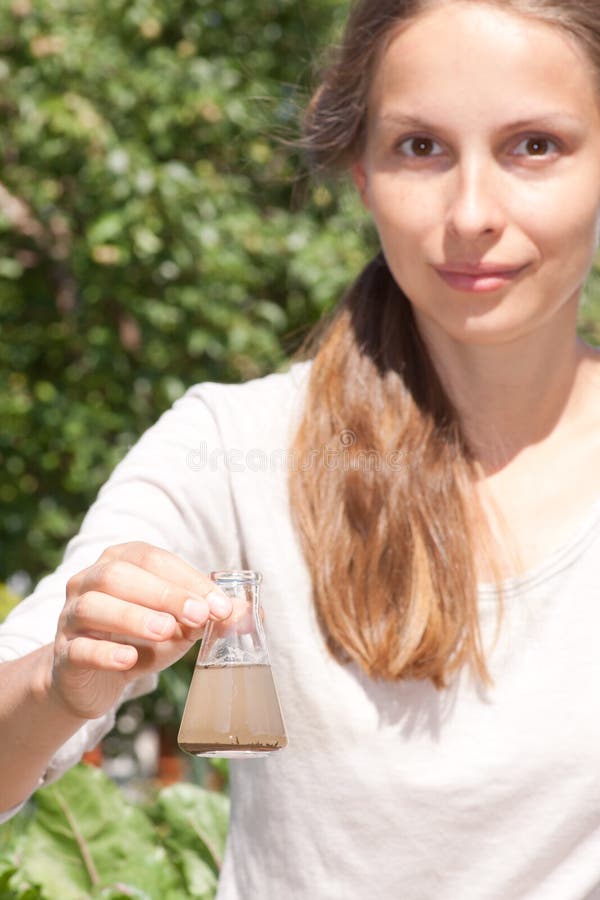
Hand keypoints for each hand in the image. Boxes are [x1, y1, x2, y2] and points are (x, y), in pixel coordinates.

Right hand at [49, 542, 232, 719]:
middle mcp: (90, 580)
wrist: (95, 680)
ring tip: (166, 631)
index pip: (154, 560)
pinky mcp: (63, 654)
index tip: (219, 604)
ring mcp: (71, 616)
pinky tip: (128, 659)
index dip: (188, 579)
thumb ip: (211, 616)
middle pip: (120, 575)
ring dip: (133, 617)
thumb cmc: (143, 640)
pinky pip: (78, 648)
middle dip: (164, 594)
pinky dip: (104, 652)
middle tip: (199, 616)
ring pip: (93, 605)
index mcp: (121, 561)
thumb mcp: (181, 626)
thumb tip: (250, 614)